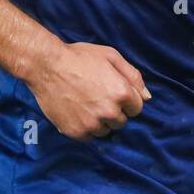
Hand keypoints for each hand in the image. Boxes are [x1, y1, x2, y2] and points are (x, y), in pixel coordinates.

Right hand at [28, 41, 149, 141]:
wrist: (46, 65)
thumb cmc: (79, 57)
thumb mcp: (111, 56)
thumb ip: (133, 76)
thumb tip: (147, 97)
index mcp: (121, 93)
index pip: (137, 108)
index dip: (126, 101)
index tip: (113, 93)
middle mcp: (109, 111)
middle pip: (122, 121)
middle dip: (114, 112)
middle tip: (97, 98)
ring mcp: (92, 123)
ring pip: (106, 131)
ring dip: (100, 122)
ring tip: (86, 105)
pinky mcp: (76, 132)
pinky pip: (89, 137)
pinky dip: (86, 128)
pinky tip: (78, 114)